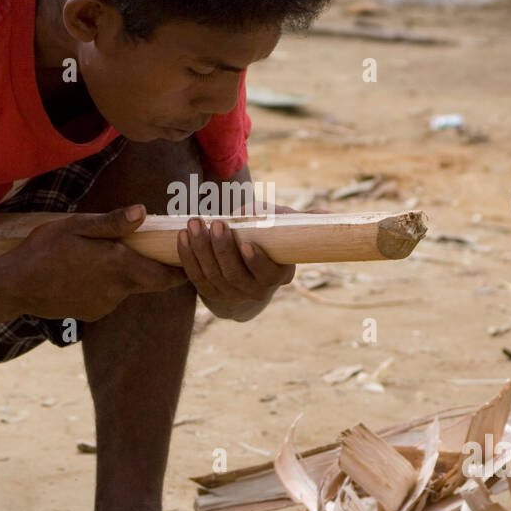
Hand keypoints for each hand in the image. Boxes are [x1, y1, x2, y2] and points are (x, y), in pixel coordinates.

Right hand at [0, 206, 185, 321]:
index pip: (166, 277)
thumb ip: (112, 222)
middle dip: (153, 268)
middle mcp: (118, 291)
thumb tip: (143, 212)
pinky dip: (105, 285)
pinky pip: (108, 297)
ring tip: (101, 256)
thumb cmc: (44, 250)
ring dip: (123, 274)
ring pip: (126, 288)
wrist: (15, 286)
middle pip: (149, 282)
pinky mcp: (92, 314)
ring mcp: (105, 306)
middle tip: (149, 250)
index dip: (180, 271)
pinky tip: (84, 274)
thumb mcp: (77, 226)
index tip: (186, 260)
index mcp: (120, 266)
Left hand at [176, 217, 294, 321]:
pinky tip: (183, 236)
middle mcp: (256, 291)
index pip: (268, 274)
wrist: (246, 259)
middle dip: (222, 249)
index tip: (247, 243)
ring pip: (213, 276)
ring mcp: (232, 295)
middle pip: (235, 275)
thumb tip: (327, 215)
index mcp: (278, 275)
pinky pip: (196, 278)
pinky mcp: (211, 294)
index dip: (257, 262)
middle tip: (216, 224)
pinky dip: (188, 257)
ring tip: (195, 224)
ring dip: (201, 249)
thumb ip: (300, 219)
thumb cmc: (267, 234)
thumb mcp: (282, 226)